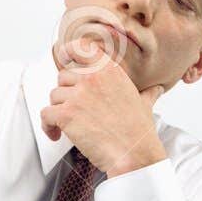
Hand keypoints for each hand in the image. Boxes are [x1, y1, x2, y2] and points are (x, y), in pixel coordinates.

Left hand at [40, 40, 167, 175]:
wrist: (134, 153)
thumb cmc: (138, 131)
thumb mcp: (144, 103)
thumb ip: (146, 93)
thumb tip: (156, 90)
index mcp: (109, 71)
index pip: (81, 47)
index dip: (68, 51)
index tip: (64, 57)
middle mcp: (92, 78)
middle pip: (63, 77)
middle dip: (66, 94)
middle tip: (74, 111)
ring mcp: (78, 95)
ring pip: (54, 97)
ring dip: (58, 111)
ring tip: (69, 126)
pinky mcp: (66, 114)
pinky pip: (45, 114)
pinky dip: (47, 126)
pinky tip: (56, 135)